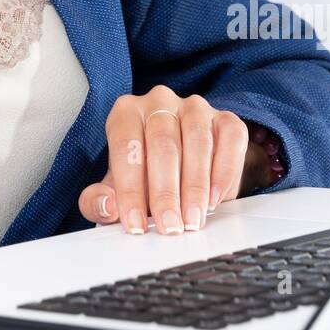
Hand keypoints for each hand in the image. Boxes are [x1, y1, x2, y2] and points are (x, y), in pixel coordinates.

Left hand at [77, 87, 268, 235]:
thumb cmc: (145, 175)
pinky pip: (230, 139)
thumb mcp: (116, 189)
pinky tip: (216, 198)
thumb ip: (99, 200)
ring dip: (195, 186)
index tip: (136, 224)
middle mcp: (159, 102)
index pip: (126, 148)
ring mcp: (195, 107)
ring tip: (192, 220)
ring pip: (196, 141)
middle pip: (162, 144)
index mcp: (126, 112)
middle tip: (169, 227)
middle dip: (165, 192)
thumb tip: (106, 206)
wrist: (184, 166)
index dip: (130, 190)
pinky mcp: (226, 118)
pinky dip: (224, 171)